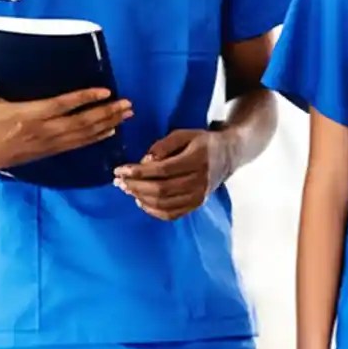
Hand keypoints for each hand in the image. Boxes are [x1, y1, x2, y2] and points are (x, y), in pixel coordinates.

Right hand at [0, 61, 131, 172]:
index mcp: (28, 114)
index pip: (62, 105)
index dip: (84, 98)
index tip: (105, 91)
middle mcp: (42, 130)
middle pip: (81, 122)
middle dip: (107, 113)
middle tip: (128, 104)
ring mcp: (48, 143)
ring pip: (83, 135)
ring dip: (107, 124)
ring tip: (127, 115)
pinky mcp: (49, 151)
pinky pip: (78, 145)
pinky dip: (96, 138)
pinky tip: (112, 131)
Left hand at [113, 127, 229, 220]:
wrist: (228, 156)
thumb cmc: (202, 142)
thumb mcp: (185, 134)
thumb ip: (164, 145)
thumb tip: (144, 162)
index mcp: (197, 159)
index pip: (163, 170)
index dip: (139, 172)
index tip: (120, 169)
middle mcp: (200, 180)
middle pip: (161, 189)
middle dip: (135, 186)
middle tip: (119, 181)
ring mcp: (199, 196)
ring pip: (164, 203)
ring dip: (141, 197)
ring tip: (127, 189)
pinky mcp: (197, 205)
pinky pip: (171, 214)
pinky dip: (153, 211)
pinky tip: (141, 201)